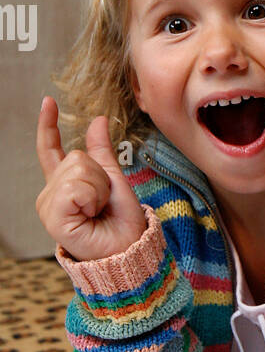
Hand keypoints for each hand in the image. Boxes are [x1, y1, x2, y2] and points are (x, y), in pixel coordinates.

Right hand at [36, 97, 146, 260]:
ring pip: (77, 170)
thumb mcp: (114, 179)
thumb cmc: (122, 222)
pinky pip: (74, 187)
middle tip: (104, 202)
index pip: (51, 149)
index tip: (48, 101)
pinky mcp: (53, 216)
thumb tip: (98, 119)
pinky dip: (92, 197)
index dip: (48, 125)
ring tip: (99, 210)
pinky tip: (91, 214)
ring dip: (98, 188)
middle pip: (76, 157)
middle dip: (100, 175)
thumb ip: (101, 151)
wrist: (129, 250)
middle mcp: (52, 193)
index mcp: (65, 183)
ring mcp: (49, 205)